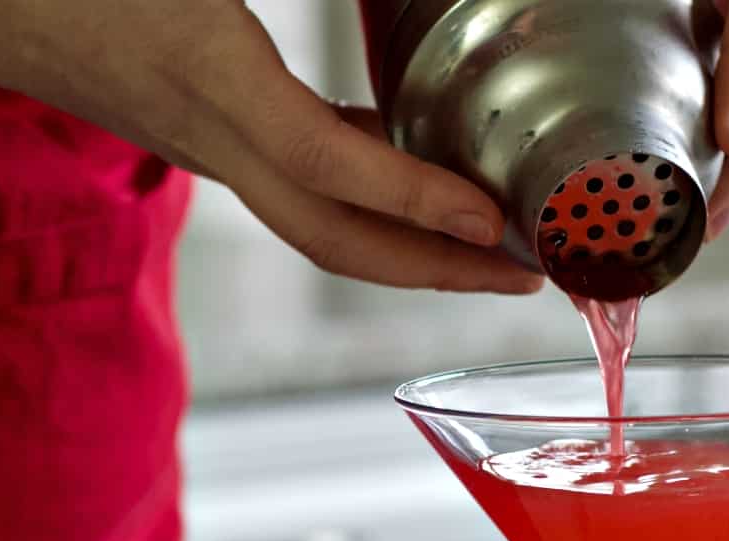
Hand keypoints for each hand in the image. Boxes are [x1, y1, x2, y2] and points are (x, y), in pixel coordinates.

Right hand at [0, 0, 542, 294]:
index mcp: (208, 71)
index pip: (325, 161)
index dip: (411, 198)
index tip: (491, 222)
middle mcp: (217, 136)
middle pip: (336, 242)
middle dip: (434, 273)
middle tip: (520, 281)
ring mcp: (217, 155)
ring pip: (325, 232)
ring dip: (411, 256)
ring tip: (489, 257)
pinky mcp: (221, 148)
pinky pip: (310, 196)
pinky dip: (374, 205)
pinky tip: (424, 194)